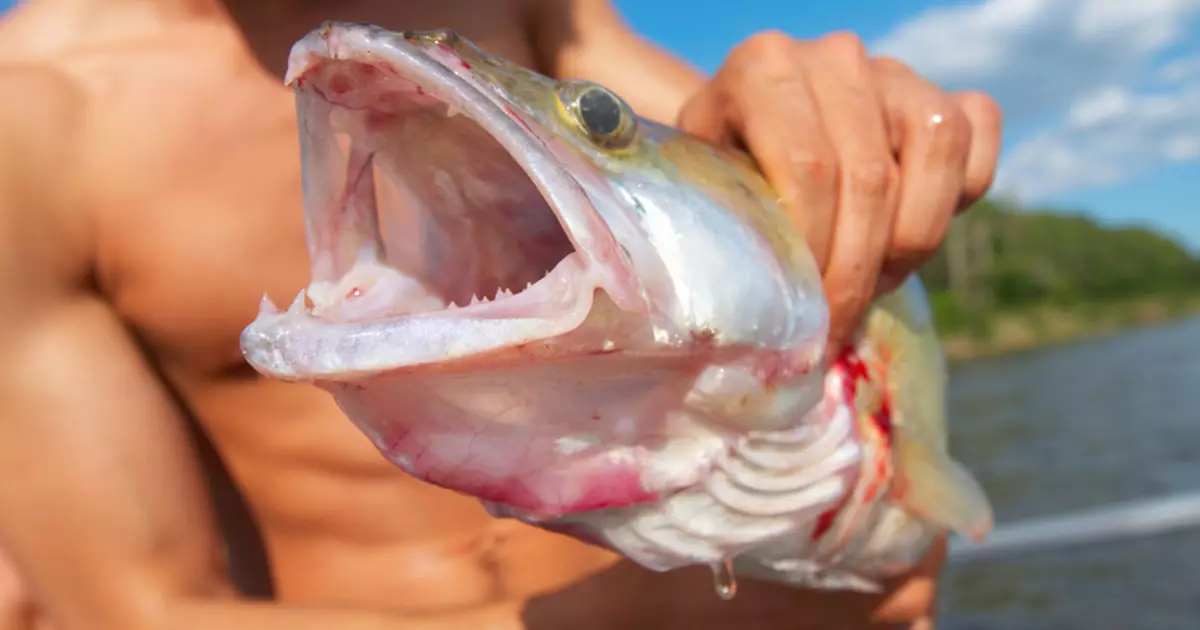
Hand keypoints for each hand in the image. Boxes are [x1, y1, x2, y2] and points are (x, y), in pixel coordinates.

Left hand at [676, 30, 1001, 355]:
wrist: (753, 140)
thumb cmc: (727, 178)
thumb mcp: (709, 196)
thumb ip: (730, 232)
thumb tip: (759, 316)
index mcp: (764, 69)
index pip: (809, 169)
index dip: (815, 253)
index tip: (805, 315)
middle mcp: (834, 58)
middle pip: (871, 176)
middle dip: (857, 271)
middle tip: (835, 324)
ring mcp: (895, 72)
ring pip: (937, 149)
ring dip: (911, 240)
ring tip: (873, 283)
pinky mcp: (943, 94)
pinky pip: (976, 140)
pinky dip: (957, 200)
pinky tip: (906, 239)